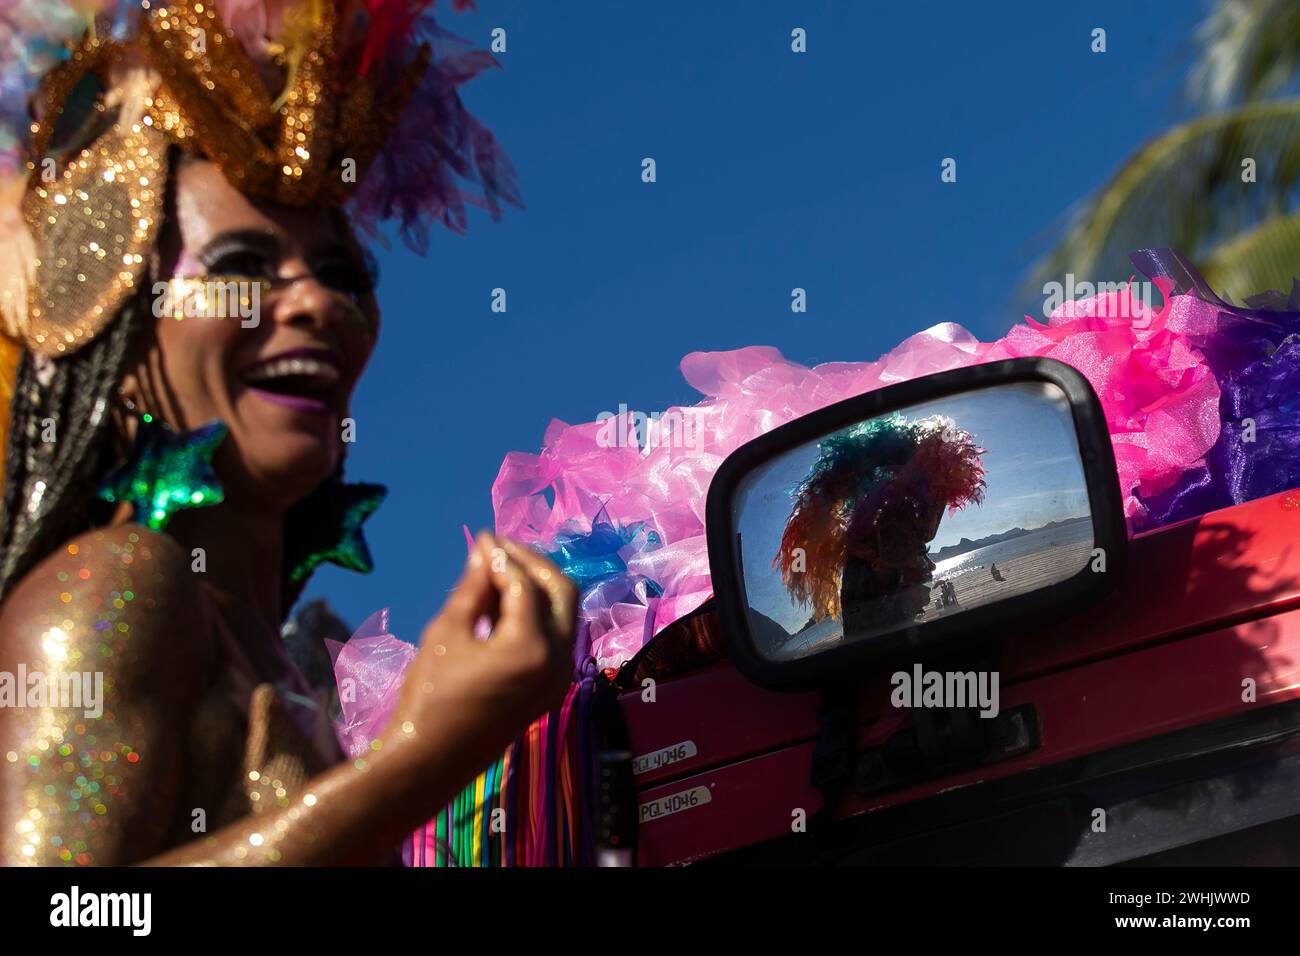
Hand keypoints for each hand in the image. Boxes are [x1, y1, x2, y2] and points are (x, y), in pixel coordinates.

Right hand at [382, 533, 577, 780]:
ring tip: (497, 572)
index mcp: (532, 648)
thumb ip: (473, 587)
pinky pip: (556, 637)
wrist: (430, 760)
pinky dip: (537, 614)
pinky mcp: (552, 688)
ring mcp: (560, 678)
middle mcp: (558, 661)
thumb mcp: (447, 632)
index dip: (503, 556)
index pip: (525, 584)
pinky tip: (503, 603)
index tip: (480, 538)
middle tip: (498, 549)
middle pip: (563, 592)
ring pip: (563, 614)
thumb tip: (485, 547)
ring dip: (537, 587)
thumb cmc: (430, 696)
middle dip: (533, 564)